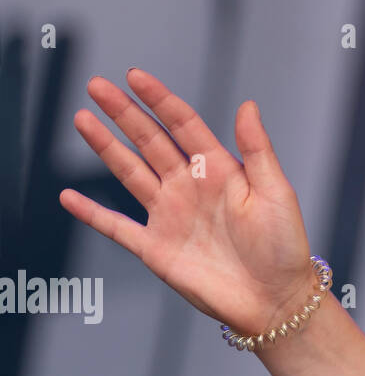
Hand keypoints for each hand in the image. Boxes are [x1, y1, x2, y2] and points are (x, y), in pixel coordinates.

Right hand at [59, 68, 318, 336]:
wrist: (274, 299)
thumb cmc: (284, 245)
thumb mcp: (275, 191)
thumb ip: (257, 149)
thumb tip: (247, 104)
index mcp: (219, 169)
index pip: (183, 124)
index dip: (159, 99)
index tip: (135, 76)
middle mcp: (189, 187)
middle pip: (149, 141)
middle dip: (123, 113)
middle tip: (97, 85)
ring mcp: (170, 216)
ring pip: (129, 172)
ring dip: (106, 147)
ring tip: (82, 119)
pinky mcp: (156, 249)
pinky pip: (116, 226)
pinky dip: (92, 213)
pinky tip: (69, 197)